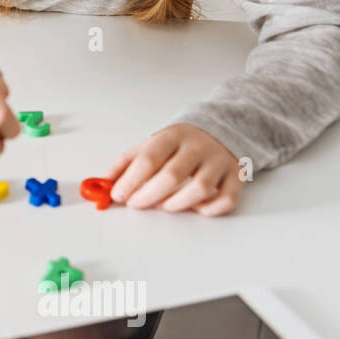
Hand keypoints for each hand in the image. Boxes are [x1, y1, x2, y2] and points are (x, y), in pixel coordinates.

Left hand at [105, 123, 243, 215]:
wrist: (221, 129)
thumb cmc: (179, 144)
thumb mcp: (151, 144)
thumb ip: (126, 162)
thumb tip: (103, 183)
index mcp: (174, 136)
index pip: (149, 158)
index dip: (131, 180)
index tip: (118, 194)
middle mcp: (198, 147)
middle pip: (172, 175)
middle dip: (149, 195)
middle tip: (136, 204)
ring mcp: (220, 162)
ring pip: (200, 188)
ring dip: (176, 203)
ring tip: (163, 205)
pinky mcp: (237, 177)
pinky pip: (226, 199)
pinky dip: (209, 209)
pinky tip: (194, 208)